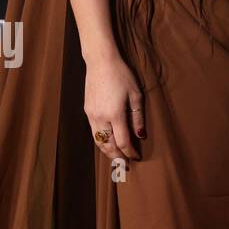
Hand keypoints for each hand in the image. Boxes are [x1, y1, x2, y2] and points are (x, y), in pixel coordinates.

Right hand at [84, 49, 143, 167]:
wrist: (100, 62)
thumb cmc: (122, 75)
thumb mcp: (136, 94)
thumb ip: (138, 116)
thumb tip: (140, 135)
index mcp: (115, 114)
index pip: (122, 141)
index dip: (130, 152)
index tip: (137, 158)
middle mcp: (101, 118)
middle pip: (108, 145)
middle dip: (117, 157)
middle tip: (126, 165)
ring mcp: (91, 115)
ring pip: (98, 141)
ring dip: (107, 152)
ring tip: (117, 158)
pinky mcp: (87, 111)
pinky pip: (94, 132)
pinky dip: (101, 141)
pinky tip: (108, 143)